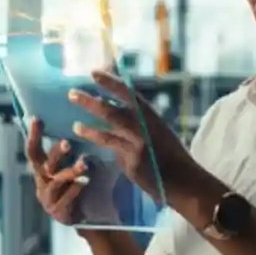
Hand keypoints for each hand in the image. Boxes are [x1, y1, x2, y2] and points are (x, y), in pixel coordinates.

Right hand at [25, 117, 89, 225]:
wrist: (80, 215)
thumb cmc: (73, 183)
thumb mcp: (66, 166)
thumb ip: (65, 151)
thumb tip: (74, 122)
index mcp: (41, 169)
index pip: (33, 150)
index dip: (34, 136)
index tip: (37, 118)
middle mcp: (42, 182)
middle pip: (45, 165)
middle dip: (55, 153)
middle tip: (67, 143)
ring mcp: (49, 197)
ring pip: (57, 182)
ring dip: (71, 171)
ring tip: (85, 164)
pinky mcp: (59, 212)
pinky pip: (67, 199)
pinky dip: (76, 189)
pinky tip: (85, 182)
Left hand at [67, 70, 199, 201]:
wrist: (184, 181)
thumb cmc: (174, 154)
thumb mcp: (160, 130)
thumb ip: (140, 122)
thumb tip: (116, 111)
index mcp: (152, 116)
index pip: (128, 93)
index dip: (110, 82)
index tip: (94, 73)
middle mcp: (142, 129)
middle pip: (109, 111)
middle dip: (89, 102)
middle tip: (71, 94)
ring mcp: (135, 147)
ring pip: (105, 135)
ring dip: (88, 130)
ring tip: (76, 126)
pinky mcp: (129, 165)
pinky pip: (115, 156)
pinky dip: (113, 155)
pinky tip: (110, 155)